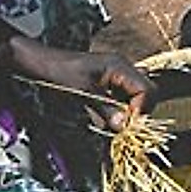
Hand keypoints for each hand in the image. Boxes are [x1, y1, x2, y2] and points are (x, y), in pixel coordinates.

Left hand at [10, 39, 156, 130]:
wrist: (42, 64)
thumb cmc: (60, 72)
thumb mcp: (83, 92)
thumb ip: (106, 108)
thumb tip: (124, 127)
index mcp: (119, 66)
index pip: (146, 90)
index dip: (141, 110)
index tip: (128, 126)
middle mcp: (123, 69)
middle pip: (147, 92)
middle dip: (140, 112)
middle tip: (125, 127)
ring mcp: (117, 75)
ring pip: (137, 97)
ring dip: (130, 112)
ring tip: (117, 125)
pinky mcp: (110, 83)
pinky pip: (124, 98)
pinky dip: (120, 110)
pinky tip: (109, 118)